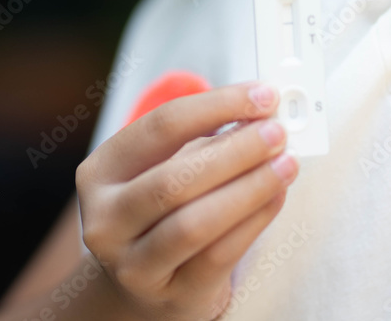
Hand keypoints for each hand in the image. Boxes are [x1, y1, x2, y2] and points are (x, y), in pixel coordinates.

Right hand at [76, 82, 298, 320]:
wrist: (144, 287)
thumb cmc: (166, 211)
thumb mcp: (171, 167)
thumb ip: (211, 138)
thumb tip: (264, 111)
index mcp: (102, 171)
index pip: (161, 126)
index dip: (218, 105)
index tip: (264, 95)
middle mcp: (107, 220)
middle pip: (176, 178)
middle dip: (237, 150)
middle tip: (278, 132)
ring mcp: (133, 264)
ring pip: (195, 222)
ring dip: (250, 187)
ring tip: (287, 164)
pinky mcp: (169, 295)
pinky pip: (218, 255)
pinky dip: (255, 220)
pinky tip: (278, 196)